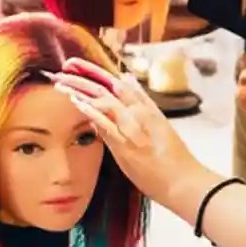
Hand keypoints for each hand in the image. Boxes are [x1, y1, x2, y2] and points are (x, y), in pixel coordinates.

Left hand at [51, 58, 204, 202]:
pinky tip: (76, 102)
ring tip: (62, 83)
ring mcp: (133, 127)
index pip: (117, 82)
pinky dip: (90, 110)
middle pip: (108, 86)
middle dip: (85, 74)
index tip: (77, 65)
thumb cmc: (172, 160)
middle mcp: (139, 113)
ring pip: (104, 100)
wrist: (183, 182)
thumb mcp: (159, 126)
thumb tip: (124, 86)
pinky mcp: (126, 145)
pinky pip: (105, 123)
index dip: (95, 72)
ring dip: (81, 89)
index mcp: (146, 108)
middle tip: (65, 67)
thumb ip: (141, 105)